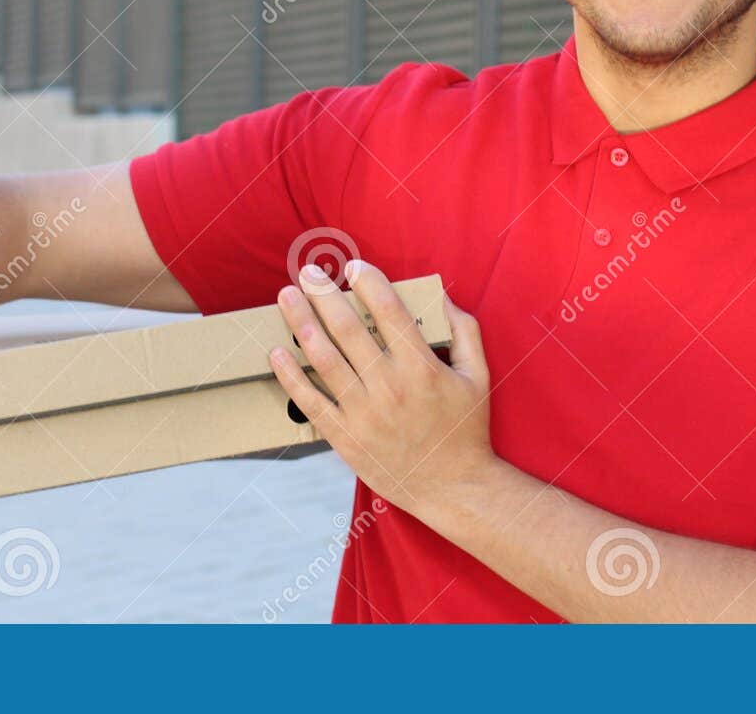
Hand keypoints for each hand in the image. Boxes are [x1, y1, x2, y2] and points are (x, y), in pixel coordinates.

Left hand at [268, 259, 494, 516]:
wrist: (454, 488)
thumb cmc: (466, 429)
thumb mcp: (479, 375)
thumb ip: (465, 330)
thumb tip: (441, 294)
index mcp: (422, 367)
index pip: (389, 311)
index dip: (368, 283)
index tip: (353, 267)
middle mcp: (390, 386)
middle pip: (348, 328)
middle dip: (323, 294)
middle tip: (307, 273)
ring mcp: (364, 413)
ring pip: (324, 359)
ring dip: (301, 323)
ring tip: (286, 298)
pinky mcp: (346, 438)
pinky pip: (311, 401)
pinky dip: (290, 376)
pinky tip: (277, 353)